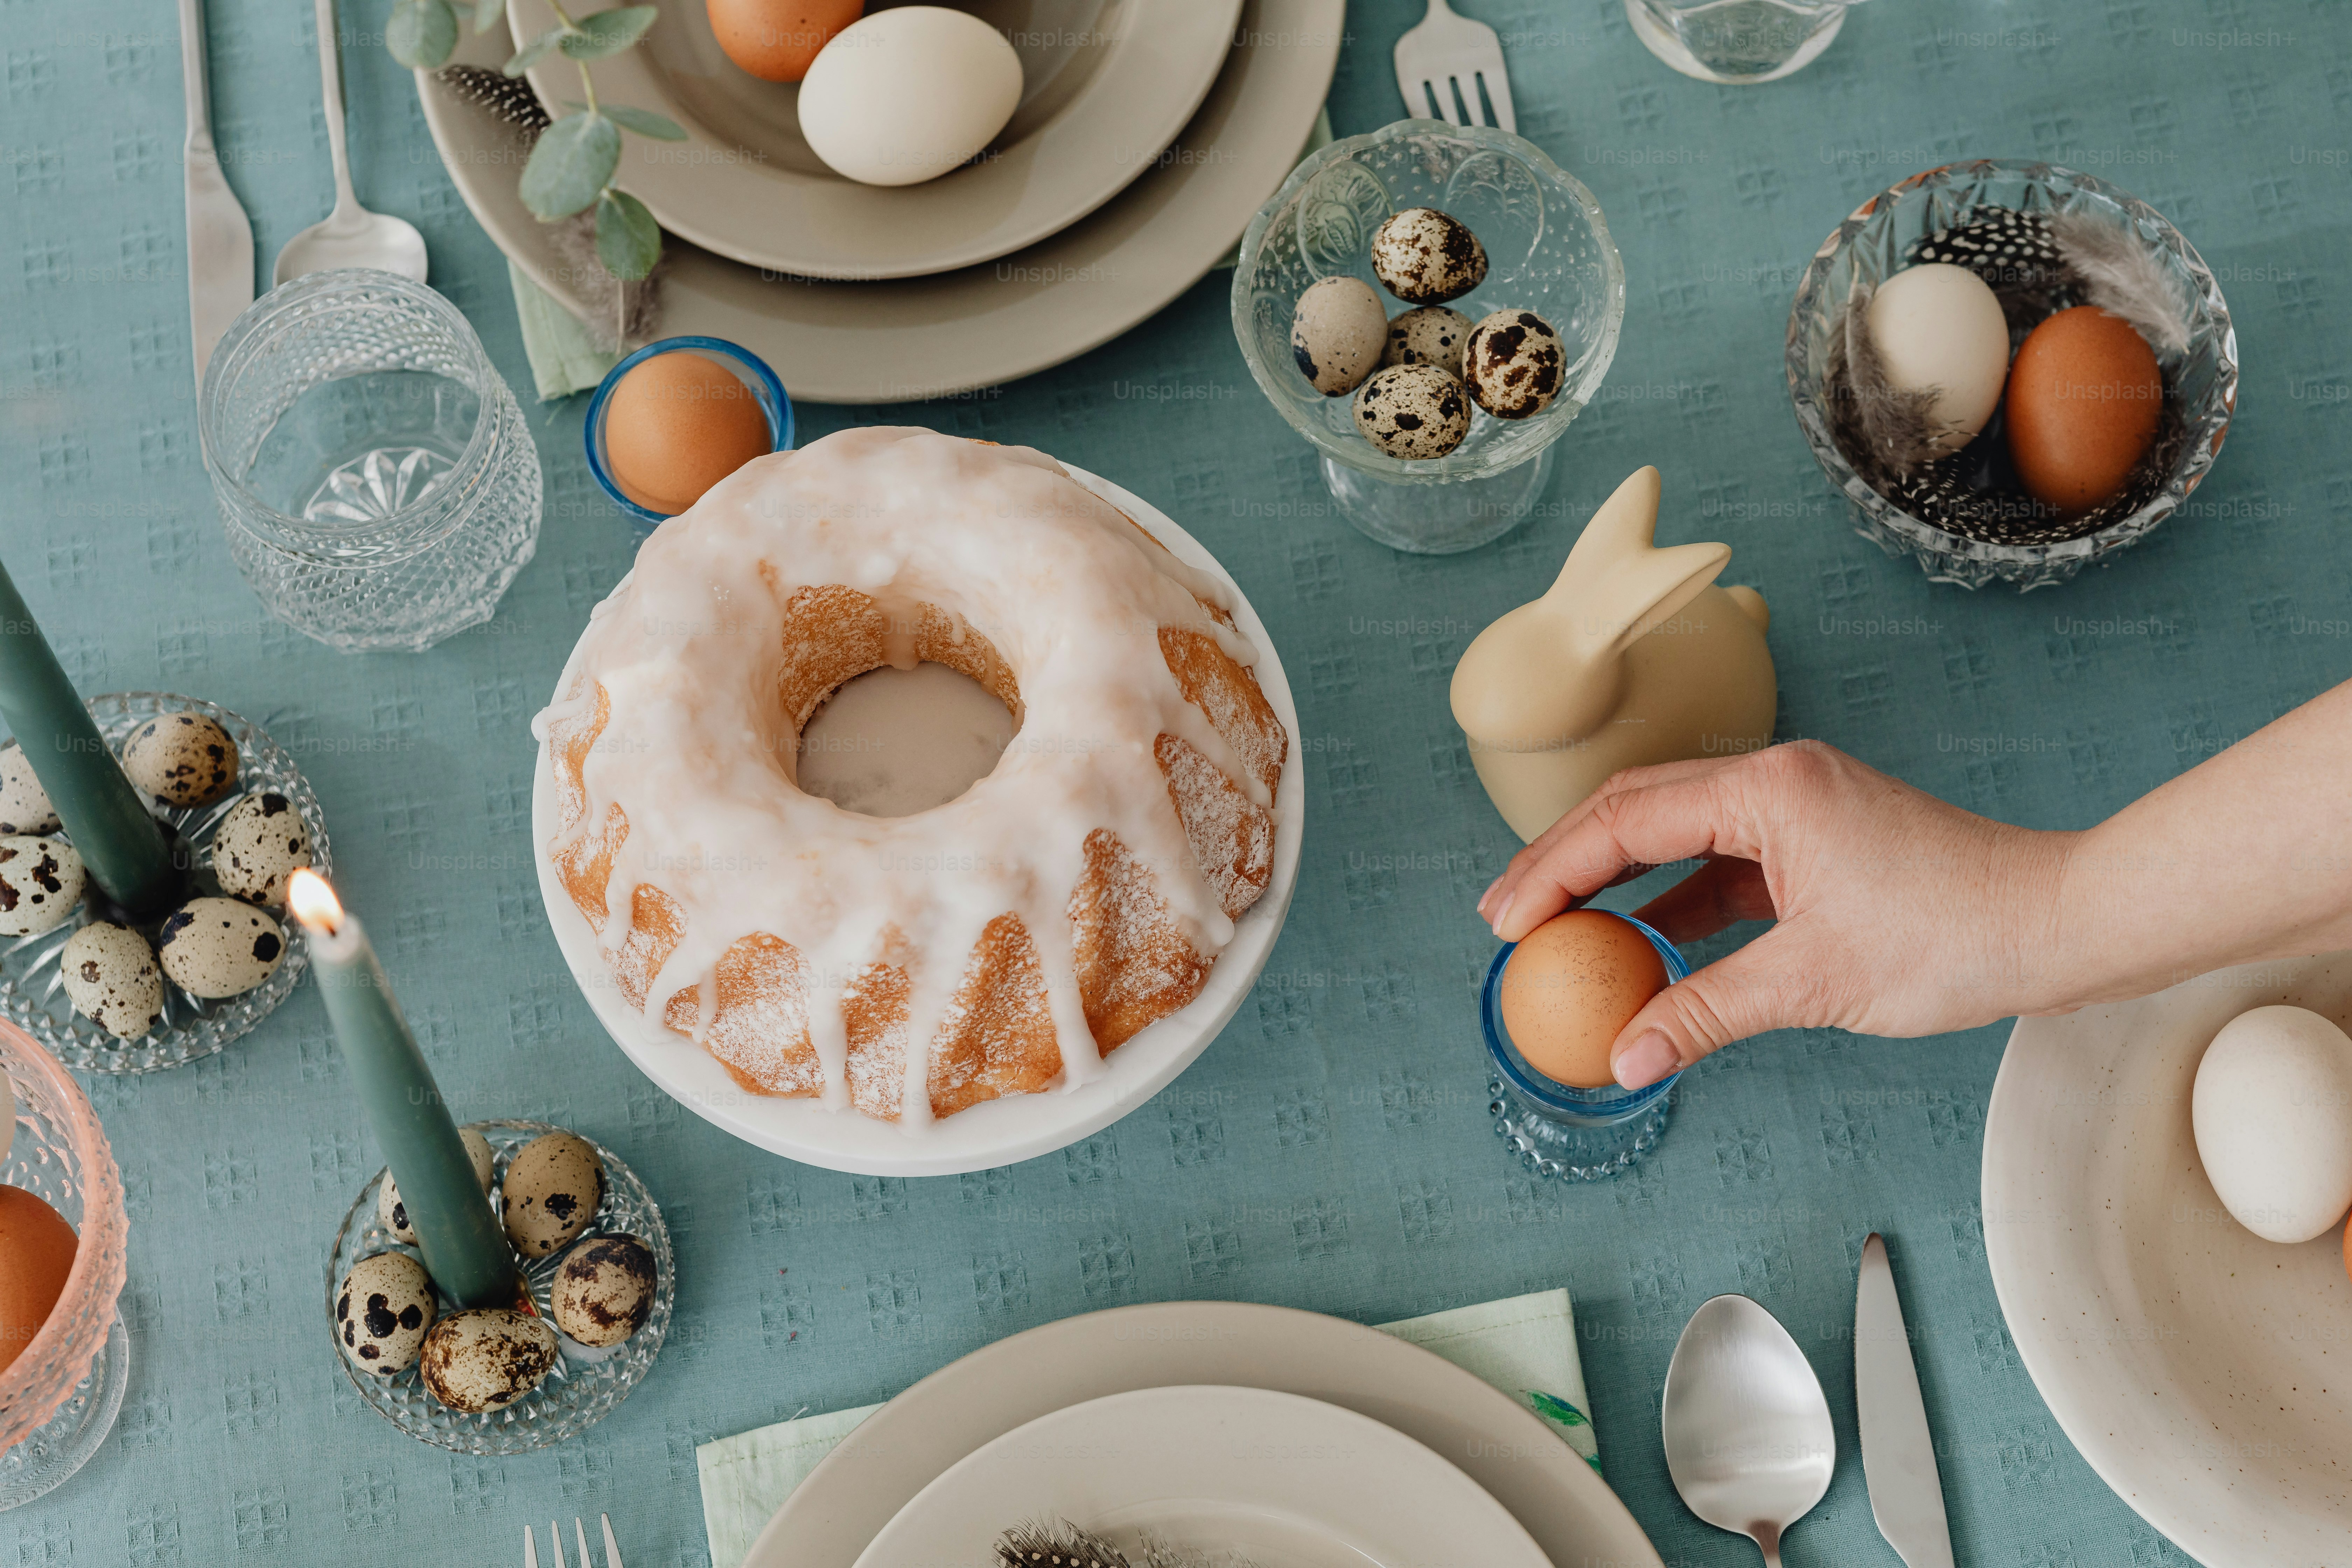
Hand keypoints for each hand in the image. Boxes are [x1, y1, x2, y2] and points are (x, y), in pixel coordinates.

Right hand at [1476, 741, 2076, 1088]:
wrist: (2058, 923)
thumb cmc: (1957, 936)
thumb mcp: (1814, 982)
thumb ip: (1706, 1012)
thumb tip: (1626, 1056)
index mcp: (1768, 792)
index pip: (1625, 821)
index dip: (1553, 870)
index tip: (1506, 918)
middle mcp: (1777, 782)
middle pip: (1636, 810)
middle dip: (1565, 864)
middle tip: (1508, 918)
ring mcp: (1798, 809)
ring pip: (1675, 834)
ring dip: (1615, 881)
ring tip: (1560, 932)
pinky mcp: (1817, 842)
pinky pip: (1721, 863)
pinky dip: (1674, 900)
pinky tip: (1642, 941)